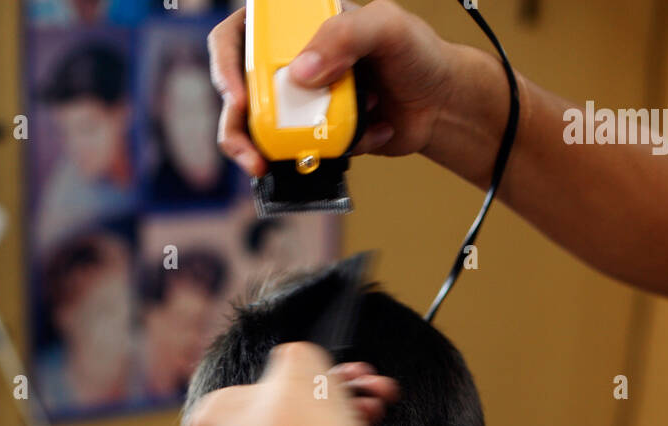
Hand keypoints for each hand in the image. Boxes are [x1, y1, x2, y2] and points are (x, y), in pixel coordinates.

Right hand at [209, 0, 456, 177]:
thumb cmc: (418, 54)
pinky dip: (334, 153)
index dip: (225, 66)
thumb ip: (344, 37)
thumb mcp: (387, 27)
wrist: (442, 103)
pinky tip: (370, 132)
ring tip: (309, 154)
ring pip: (265, 134)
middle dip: (238, 129)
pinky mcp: (319, 136)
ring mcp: (304, 104)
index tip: (238, 97)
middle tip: (251, 156)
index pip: (239, 38)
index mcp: (297, 26)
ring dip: (282, 150)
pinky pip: (307, 154)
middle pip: (240, 96)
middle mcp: (293, 64)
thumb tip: (301, 73)